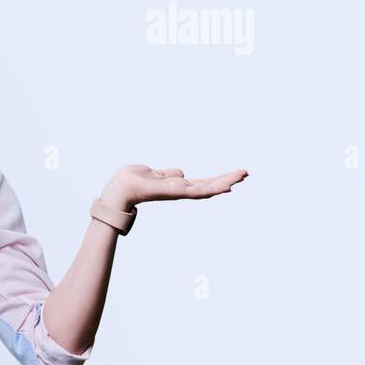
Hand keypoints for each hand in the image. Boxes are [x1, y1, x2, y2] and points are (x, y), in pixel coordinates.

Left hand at [99, 165, 248, 210]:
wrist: (118, 189)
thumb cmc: (131, 181)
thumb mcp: (153, 173)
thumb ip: (168, 174)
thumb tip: (181, 172)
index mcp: (175, 185)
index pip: (200, 184)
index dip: (217, 180)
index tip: (234, 175)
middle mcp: (179, 190)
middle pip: (207, 186)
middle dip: (227, 180)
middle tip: (246, 173)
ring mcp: (178, 192)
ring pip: (207, 188)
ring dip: (225, 181)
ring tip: (243, 175)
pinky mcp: (174, 192)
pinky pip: (196, 191)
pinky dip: (212, 189)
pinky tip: (226, 186)